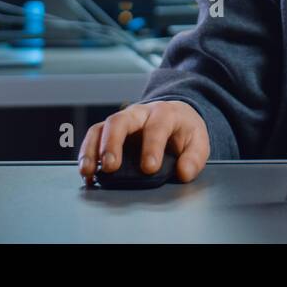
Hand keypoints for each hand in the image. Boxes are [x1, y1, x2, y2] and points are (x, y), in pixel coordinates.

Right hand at [77, 100, 209, 184]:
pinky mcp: (109, 131)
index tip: (149, 168)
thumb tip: (183, 173)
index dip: (152, 147)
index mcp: (165, 114)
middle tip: (111, 166)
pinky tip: (87, 173)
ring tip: (88, 171)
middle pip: (120, 121)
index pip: (156, 127)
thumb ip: (194, 158)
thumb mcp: (198, 142)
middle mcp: (139, 114)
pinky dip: (87, 154)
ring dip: (92, 149)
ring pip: (101, 128)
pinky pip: (93, 137)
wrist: (175, 117)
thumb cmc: (184, 131)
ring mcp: (122, 121)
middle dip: (113, 143)